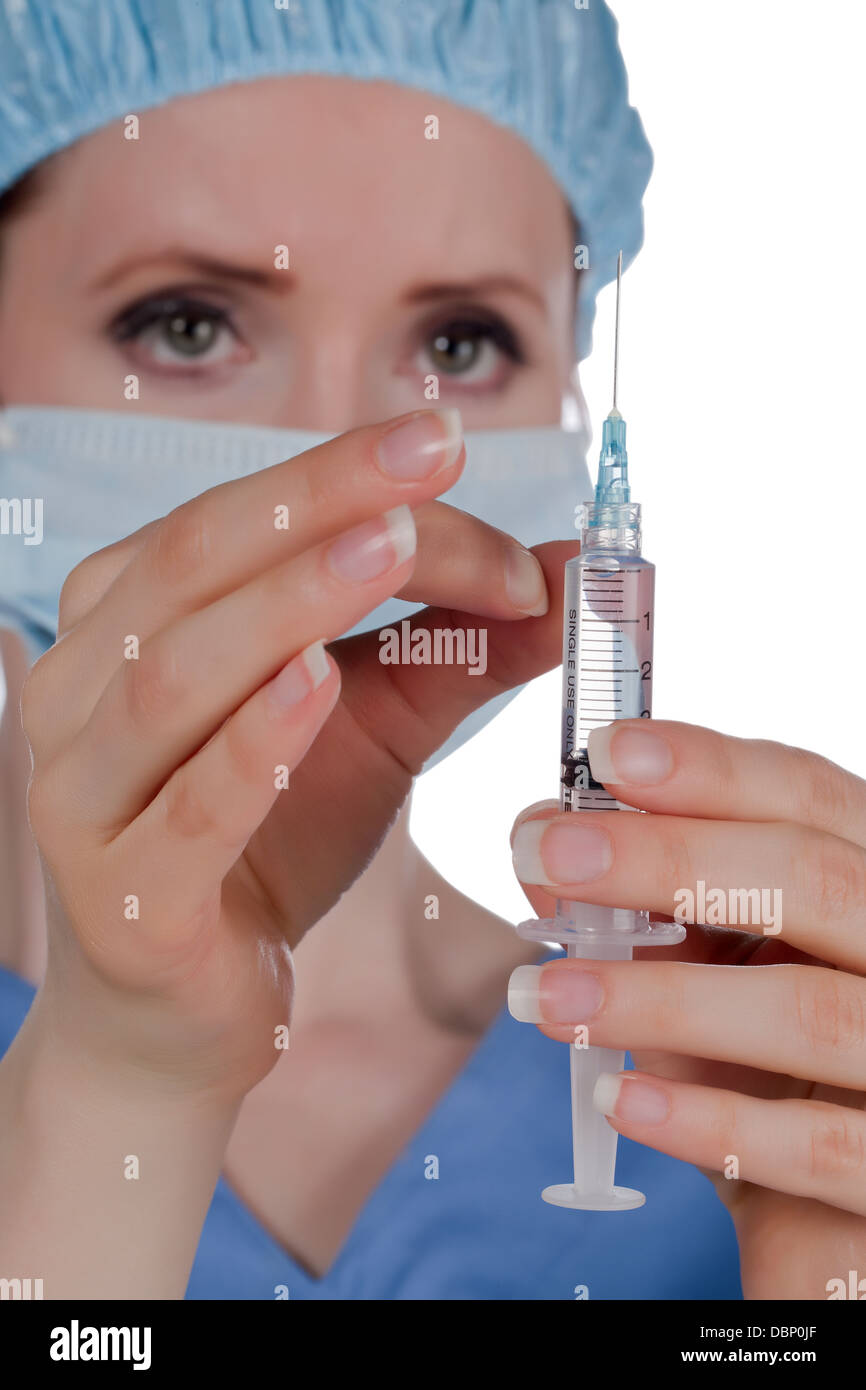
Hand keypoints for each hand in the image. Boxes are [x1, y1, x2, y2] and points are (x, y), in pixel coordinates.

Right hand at [22, 408, 572, 1104]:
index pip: (242, 524)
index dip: (359, 490)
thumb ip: (455, 647)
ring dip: (288, 601)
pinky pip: (184, 810)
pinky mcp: (125, 899)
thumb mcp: (372, 725)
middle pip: (198, 565)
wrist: (191, 1006)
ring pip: (175, 673)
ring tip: (391, 545)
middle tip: (435, 447)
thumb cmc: (268, 841)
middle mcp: (84, 688)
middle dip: (321, 498)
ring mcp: (87, 794)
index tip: (477, 484)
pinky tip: (321, 683)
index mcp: (129, 617)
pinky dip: (252, 743)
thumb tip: (570, 571)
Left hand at [509, 720, 865, 1299]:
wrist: (840, 1216)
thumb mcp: (718, 977)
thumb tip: (540, 843)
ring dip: (662, 998)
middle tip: (552, 856)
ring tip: (549, 997)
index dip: (712, 769)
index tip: (608, 753)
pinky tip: (620, 1099)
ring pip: (807, 1011)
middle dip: (672, 860)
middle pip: (814, 879)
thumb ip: (648, 914)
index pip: (812, 797)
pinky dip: (711, 1120)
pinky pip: (820, 1146)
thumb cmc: (777, 1072)